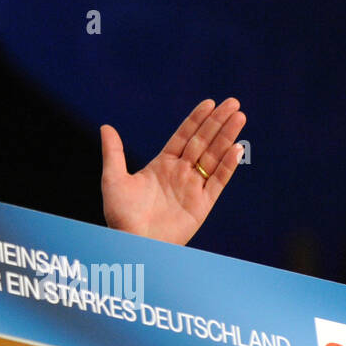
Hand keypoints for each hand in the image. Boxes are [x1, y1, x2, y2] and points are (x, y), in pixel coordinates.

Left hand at [99, 98, 245, 244]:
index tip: (209, 102)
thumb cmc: (121, 215)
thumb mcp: (113, 179)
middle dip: (217, 122)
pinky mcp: (202, 204)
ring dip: (226, 136)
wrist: (133, 243)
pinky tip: (237, 148)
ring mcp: (193, 187)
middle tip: (232, 102)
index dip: (196, 119)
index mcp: (161, 165)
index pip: (183, 136)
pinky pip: (218, 181)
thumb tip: (105, 127)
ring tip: (240, 116)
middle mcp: (180, 173)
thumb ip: (113, 153)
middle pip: (203, 141)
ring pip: (214, 156)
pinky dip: (228, 165)